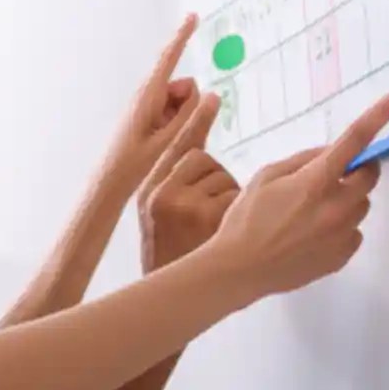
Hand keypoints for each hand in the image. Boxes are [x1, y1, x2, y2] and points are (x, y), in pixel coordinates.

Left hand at [101, 14, 202, 190]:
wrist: (110, 182)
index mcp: (148, 95)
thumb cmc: (135, 163)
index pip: (168, 58)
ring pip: (181, 100)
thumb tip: (209, 92)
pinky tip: (164, 143)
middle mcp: (146, 95)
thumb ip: (190, 115)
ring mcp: (147, 105)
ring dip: (183, 117)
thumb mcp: (169, 140)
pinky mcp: (148, 115)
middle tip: (175, 133)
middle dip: (190, 103)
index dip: (182, 36)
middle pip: (183, 85)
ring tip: (166, 143)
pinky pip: (173, 111)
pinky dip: (176, 122)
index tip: (193, 15)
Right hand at [137, 92, 239, 272]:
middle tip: (207, 210)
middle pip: (202, 158)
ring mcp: (187, 207)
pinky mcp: (211, 220)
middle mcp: (163, 193)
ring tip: (214, 225)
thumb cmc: (172, 251)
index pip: (174, 146)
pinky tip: (227, 233)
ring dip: (228, 196)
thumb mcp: (159, 210)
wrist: (175, 294)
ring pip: (223, 177)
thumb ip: (175, 180)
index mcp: (150, 189)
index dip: (193, 119)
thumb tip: (197, 150)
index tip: (210, 95)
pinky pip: (236, 196)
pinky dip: (238, 211)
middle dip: (213, 178)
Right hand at [207, 92, 388, 298]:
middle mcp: (337, 207)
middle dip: (358, 168)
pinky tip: (309, 232)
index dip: (379, 117)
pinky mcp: (343, 256)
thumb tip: (331, 153)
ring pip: (361, 205)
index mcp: (316, 181)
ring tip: (309, 210)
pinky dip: (339, 226)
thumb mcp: (266, 176)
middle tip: (331, 174)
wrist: (239, 269)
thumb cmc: (245, 218)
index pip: (354, 141)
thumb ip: (303, 161)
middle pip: (369, 176)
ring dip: (346, 198)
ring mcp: (343, 234)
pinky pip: (353, 231)